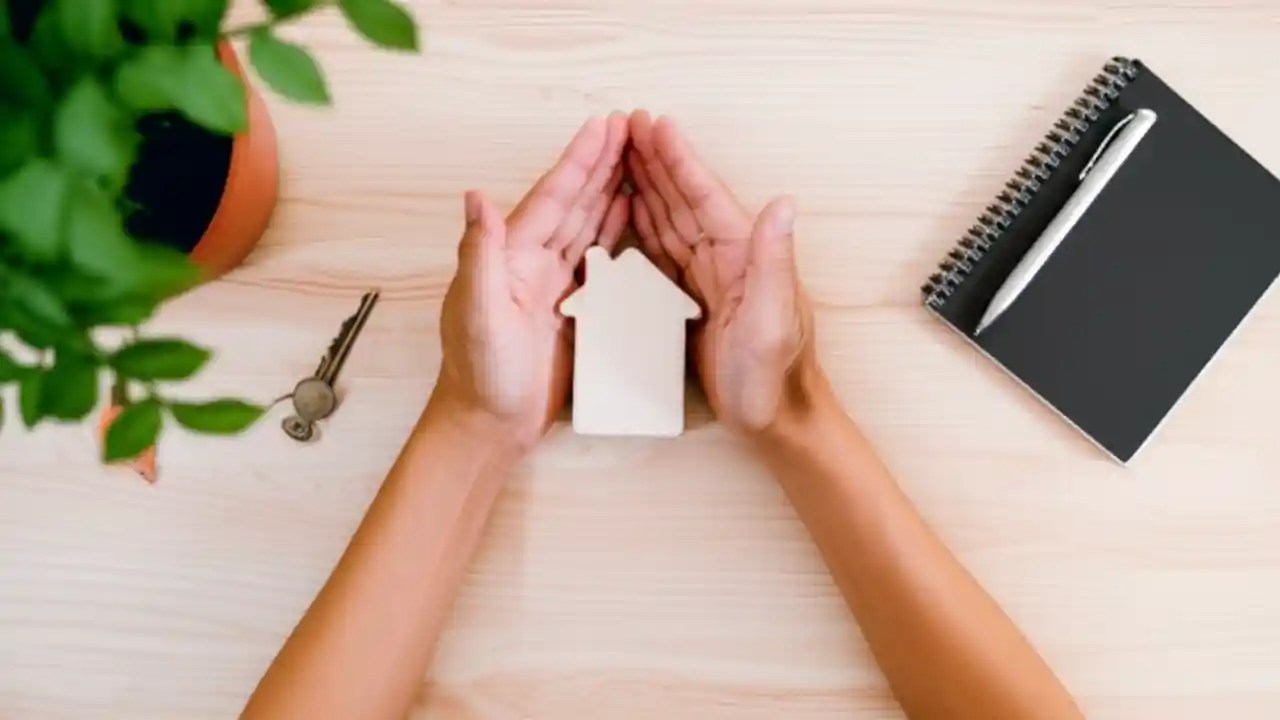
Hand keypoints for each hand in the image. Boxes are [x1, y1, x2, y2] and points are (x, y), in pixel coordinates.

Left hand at [431, 114, 629, 449]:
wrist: (490, 425)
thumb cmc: (481, 375)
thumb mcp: (480, 315)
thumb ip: (479, 255)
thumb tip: (477, 196)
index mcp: (512, 257)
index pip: (552, 199)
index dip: (579, 161)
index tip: (606, 126)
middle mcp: (530, 263)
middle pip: (572, 203)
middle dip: (600, 163)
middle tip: (630, 126)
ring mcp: (550, 285)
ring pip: (585, 225)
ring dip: (608, 189)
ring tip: (635, 156)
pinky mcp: (569, 309)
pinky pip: (595, 259)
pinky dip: (611, 230)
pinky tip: (627, 211)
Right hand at [627, 111, 821, 433]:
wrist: (776, 420)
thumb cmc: (774, 378)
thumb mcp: (773, 320)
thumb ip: (775, 261)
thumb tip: (783, 202)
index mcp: (744, 255)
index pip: (705, 197)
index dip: (678, 159)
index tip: (653, 124)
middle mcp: (731, 258)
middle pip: (685, 199)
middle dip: (657, 161)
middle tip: (627, 125)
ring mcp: (714, 278)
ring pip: (674, 221)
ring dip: (649, 186)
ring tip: (622, 156)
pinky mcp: (698, 300)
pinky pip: (668, 253)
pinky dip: (648, 226)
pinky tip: (632, 211)